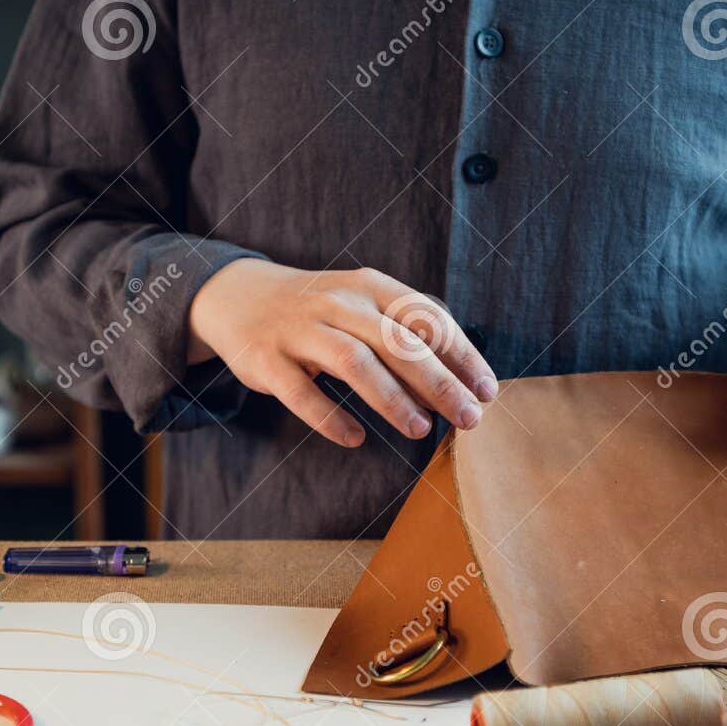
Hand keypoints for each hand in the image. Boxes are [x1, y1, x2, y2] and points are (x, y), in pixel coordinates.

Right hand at [188, 258, 497, 446]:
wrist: (240, 296)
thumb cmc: (320, 311)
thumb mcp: (363, 306)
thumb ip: (405, 336)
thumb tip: (454, 386)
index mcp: (369, 287)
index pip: (426, 318)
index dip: (461, 355)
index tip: (486, 391)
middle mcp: (337, 303)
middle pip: (397, 341)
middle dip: (438, 382)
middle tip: (468, 418)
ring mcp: (300, 330)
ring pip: (353, 362)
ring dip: (392, 399)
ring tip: (420, 430)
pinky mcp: (267, 360)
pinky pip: (301, 392)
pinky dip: (330, 417)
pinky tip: (355, 438)